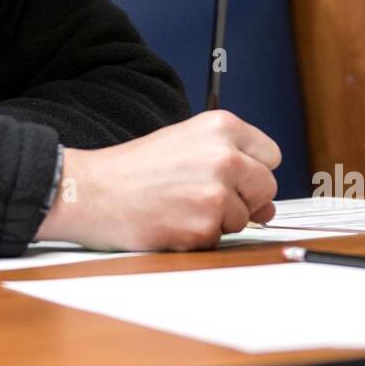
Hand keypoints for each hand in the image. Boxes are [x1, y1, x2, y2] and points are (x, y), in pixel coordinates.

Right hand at [34, 109, 280, 250]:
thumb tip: (267, 207)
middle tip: (202, 194)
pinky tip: (173, 220)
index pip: (271, 155)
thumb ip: (231, 164)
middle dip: (243, 198)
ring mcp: (217, 193)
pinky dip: (200, 236)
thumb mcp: (184, 145)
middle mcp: (226, 156)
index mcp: (221, 127)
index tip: (232, 175)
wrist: (93, 191)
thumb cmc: (133, 168)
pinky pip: (220, 238)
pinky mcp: (205, 226)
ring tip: (180, 204)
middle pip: (267, 188)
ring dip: (218, 219)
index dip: (251, 169)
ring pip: (244, 217)